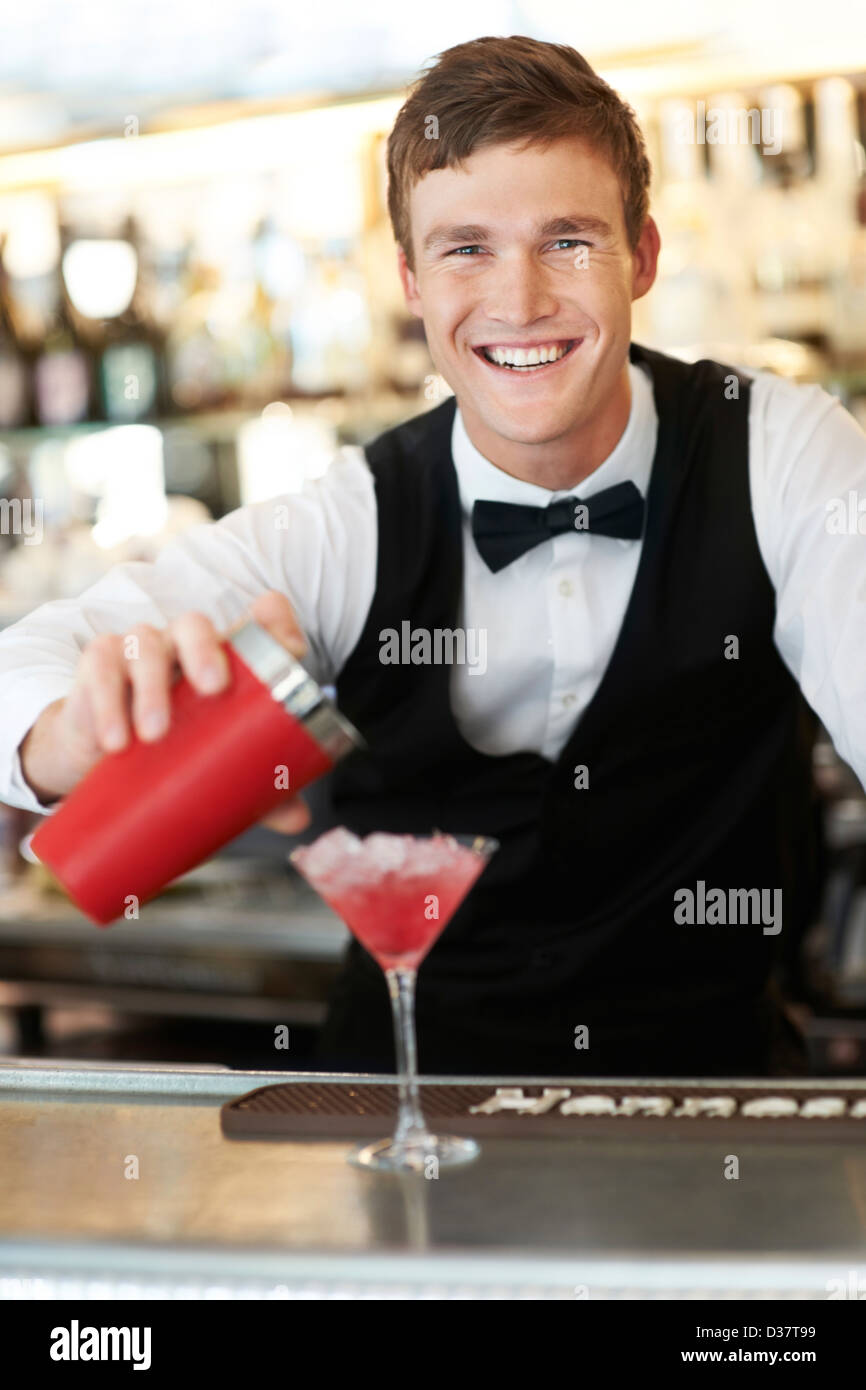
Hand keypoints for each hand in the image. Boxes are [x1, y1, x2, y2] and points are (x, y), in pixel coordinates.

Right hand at [19, 590, 311, 832]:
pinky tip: (115, 740)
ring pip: (146, 646)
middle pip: (195, 625)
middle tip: (215, 688)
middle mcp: (183, 643)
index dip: (276, 624)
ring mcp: (139, 650)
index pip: (256, 620)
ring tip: (155, 734)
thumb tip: (298, 820)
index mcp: (224, 655)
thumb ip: (260, 789)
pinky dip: (107, 703)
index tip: (291, 650)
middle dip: (205, 650)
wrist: (104, 757)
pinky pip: (100, 669)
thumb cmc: (175, 747)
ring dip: (151, 687)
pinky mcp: (98, 666)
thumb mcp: (217, 766)